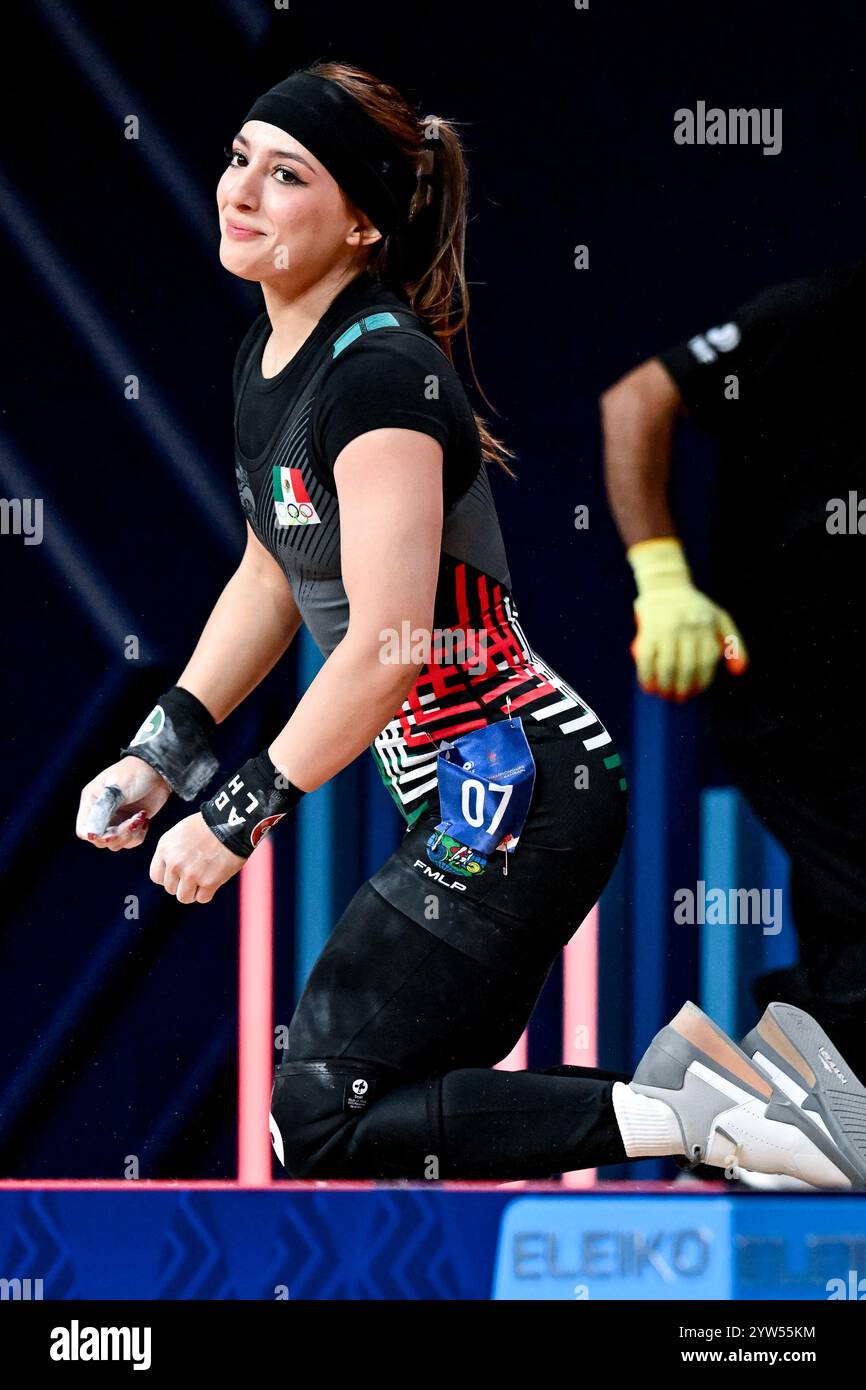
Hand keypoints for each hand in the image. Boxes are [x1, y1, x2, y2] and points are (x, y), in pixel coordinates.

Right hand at [76, 756, 171, 850]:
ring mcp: (116, 819)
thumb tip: (90, 833)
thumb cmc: (135, 773)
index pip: (83, 830)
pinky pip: (130, 841)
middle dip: (118, 836)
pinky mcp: (130, 823)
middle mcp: (101, 813)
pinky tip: (145, 819)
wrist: (159, 770)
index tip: (112, 833)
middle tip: (133, 822)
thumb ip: (103, 810)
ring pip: (116, 843)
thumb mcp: (117, 789)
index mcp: (92, 802)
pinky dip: (138, 835)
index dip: (96, 836)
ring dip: (130, 836)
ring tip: (141, 817)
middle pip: (100, 840)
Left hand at [149, 812, 245, 903]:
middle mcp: (174, 863)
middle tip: (196, 873)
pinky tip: (214, 878)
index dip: (168, 877)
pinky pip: (202, 898)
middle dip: (182, 883)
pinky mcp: (208, 882)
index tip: (178, 874)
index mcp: (165, 848)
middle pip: (170, 888)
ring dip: (194, 891)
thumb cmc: (209, 825)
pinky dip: (208, 892)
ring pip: (184, 897)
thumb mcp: (180, 833)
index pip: (156, 876)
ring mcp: (190, 874)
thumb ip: (172, 852)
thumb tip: (172, 871)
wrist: (232, 822)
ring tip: (204, 878)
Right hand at [627, 537, 747, 699]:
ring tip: (665, 694)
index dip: (702, 682)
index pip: (707, 661)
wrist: (666, 585)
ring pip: (667, 665)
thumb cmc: (696, 608)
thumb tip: (739, 672)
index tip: (695, 692)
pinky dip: (646, 675)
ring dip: (666, 686)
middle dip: (684, 688)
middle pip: (687, 667)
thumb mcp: (720, 619)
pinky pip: (646, 657)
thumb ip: (734, 643)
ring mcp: (667, 628)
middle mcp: (688, 627)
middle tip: (679, 698)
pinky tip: (648, 687)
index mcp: (707, 626)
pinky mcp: (649, 629)